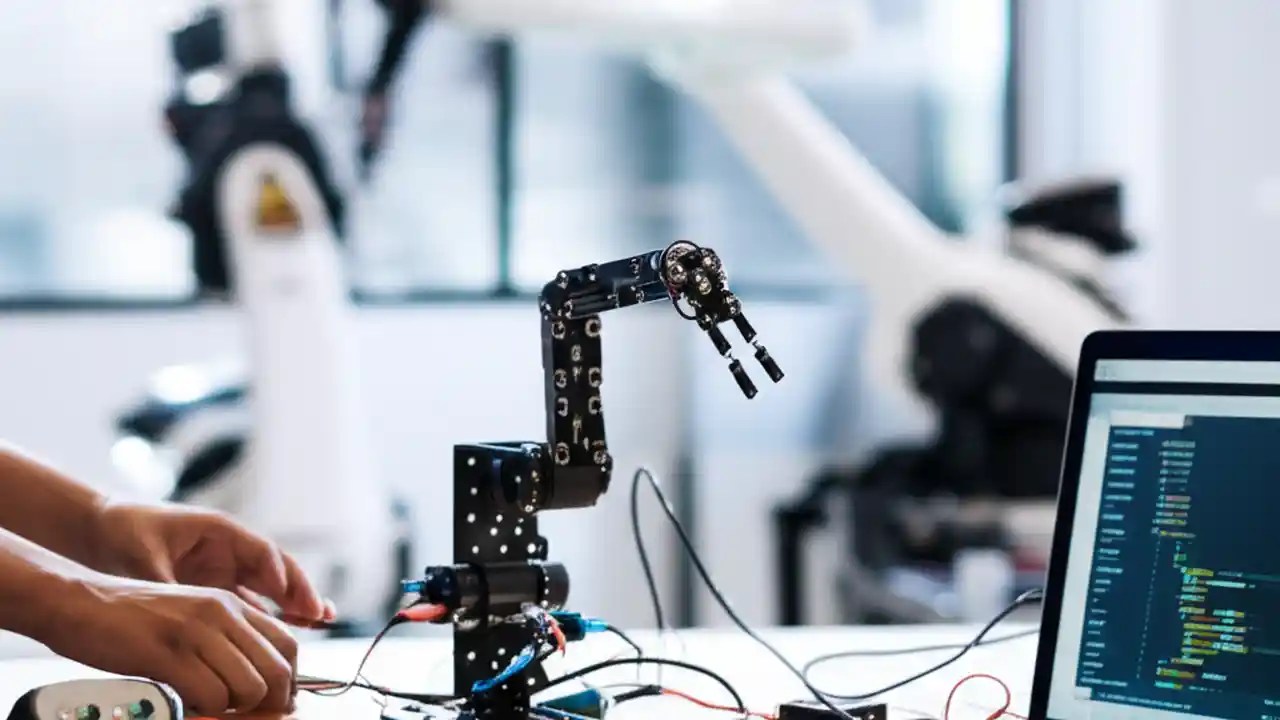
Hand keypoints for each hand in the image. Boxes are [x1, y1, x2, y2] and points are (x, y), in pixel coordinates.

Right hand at [43, 575, 298, 714]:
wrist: (79, 600)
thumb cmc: (131, 619)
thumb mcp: (191, 618)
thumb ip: (224, 641)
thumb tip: (256, 684)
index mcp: (231, 604)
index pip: (288, 644)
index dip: (288, 681)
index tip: (274, 702)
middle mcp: (222, 612)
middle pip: (277, 670)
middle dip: (269, 703)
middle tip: (247, 716)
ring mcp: (196, 631)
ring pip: (249, 687)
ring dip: (234, 709)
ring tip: (210, 706)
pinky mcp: (168, 652)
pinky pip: (211, 695)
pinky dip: (207, 711)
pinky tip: (187, 704)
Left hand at [89, 502, 334, 624]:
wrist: (101, 528)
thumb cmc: (124, 530)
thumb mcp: (143, 557)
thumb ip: (167, 584)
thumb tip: (183, 614)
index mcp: (219, 530)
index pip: (259, 550)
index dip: (276, 572)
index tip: (287, 594)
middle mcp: (230, 549)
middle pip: (275, 568)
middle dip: (299, 589)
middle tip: (319, 611)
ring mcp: (226, 568)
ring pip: (270, 586)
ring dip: (295, 601)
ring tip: (321, 619)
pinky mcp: (217, 587)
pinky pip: (252, 601)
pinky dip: (272, 614)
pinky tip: (291, 629)